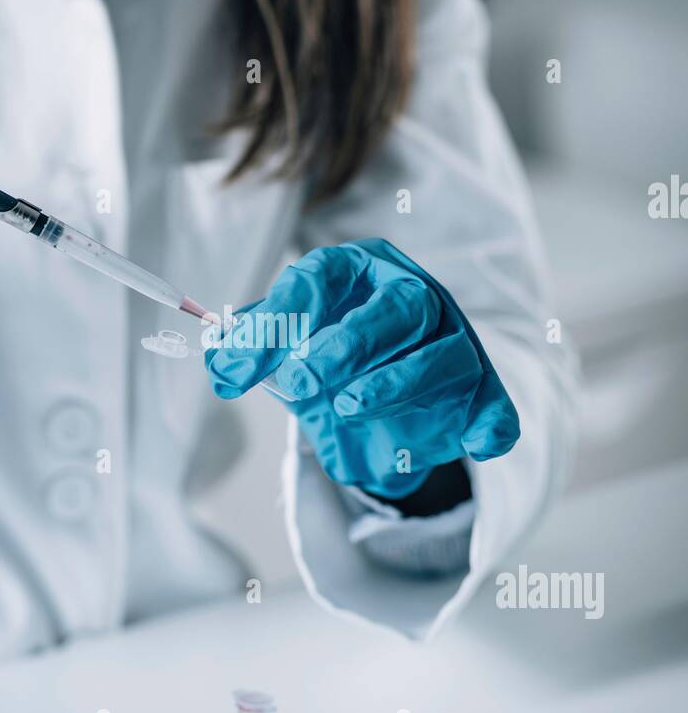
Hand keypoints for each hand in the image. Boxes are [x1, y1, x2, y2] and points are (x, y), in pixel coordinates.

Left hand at [204, 238, 519, 500]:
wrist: (387, 395)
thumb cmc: (331, 354)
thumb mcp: (288, 344)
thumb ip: (253, 346)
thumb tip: (218, 356)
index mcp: (361, 270)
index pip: (320, 277)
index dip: (278, 319)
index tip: (237, 369)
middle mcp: (417, 296)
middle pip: (397, 307)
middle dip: (347, 343)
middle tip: (298, 381)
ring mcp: (455, 343)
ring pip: (441, 354)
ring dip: (392, 383)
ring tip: (344, 408)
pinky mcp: (481, 392)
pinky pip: (495, 406)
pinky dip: (491, 424)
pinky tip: (474, 443)